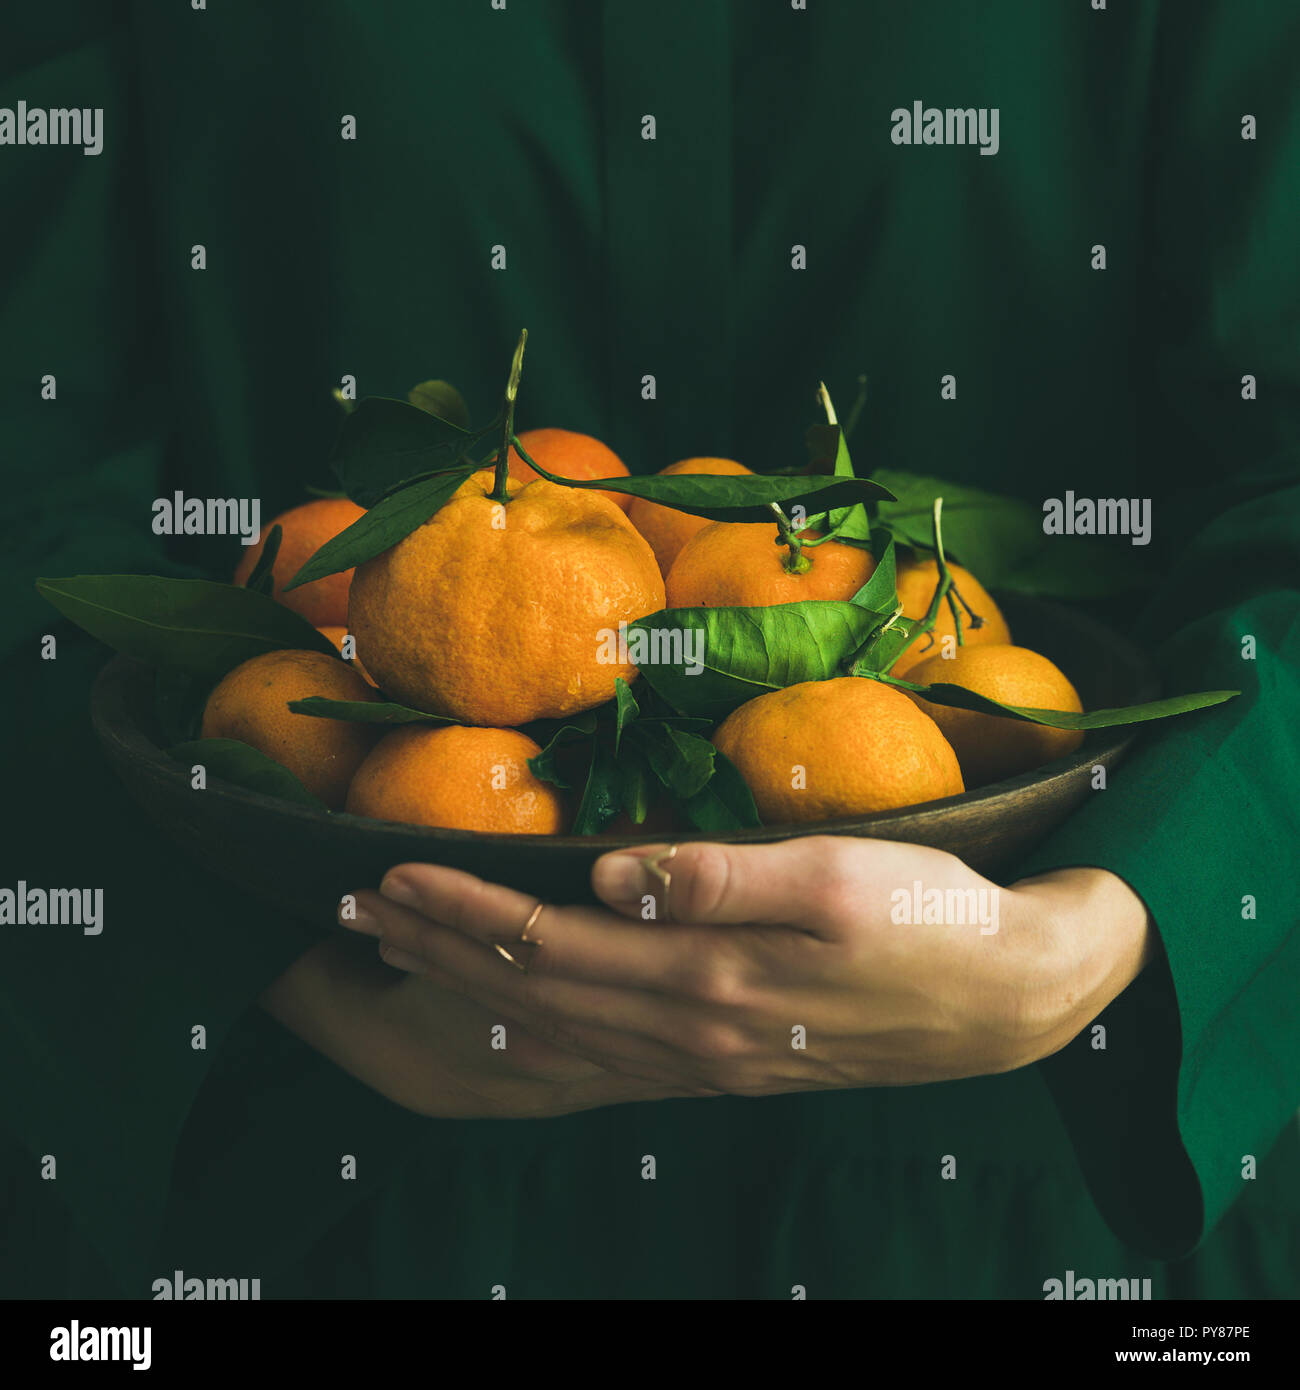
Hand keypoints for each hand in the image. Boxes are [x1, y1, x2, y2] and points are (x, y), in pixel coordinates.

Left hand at [345, 837, 1152, 1093]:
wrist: (1001, 998)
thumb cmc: (923, 918)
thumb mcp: (835, 878)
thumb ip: (721, 878)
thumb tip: (613, 869)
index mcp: (706, 980)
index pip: (549, 945)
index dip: (464, 912)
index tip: (392, 871)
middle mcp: (688, 1033)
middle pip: (532, 996)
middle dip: (438, 951)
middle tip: (359, 910)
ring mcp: (702, 1059)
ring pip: (554, 1034)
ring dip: (470, 993)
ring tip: (404, 955)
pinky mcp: (723, 1061)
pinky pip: (598, 1062)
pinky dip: (530, 1040)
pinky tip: (503, 1024)